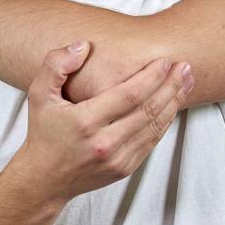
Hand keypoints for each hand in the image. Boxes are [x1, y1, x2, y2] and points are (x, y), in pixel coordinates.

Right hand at [13, 41, 194, 203]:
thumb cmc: (44, 132)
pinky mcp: (125, 169)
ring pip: (155, 126)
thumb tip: (84, 46)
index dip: (151, 77)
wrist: (44, 179)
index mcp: (84, 122)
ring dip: (174, 102)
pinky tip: (172, 104)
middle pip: (148, 110)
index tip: (164, 61)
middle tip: (185, 67)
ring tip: (186, 82)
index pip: (129, 95)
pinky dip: (165, 121)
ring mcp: (117, 159)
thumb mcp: (39, 94)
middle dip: (170, 86)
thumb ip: (56, 65)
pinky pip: (152, 141)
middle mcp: (103, 143)